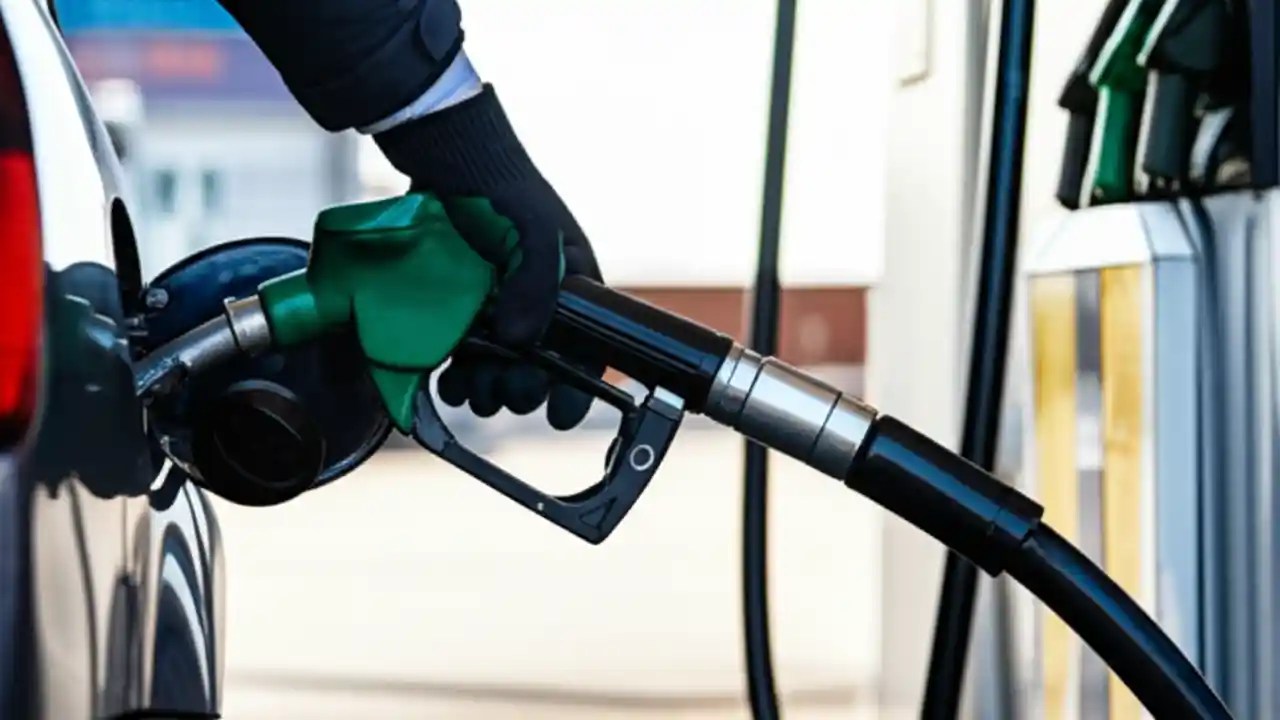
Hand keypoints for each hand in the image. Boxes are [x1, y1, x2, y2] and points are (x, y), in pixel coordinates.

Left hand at [374, 84, 601, 429]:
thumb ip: (535, 287)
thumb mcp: (535, 234)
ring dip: (487, 390)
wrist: (447, 158)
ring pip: (498, 368)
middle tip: (504, 395)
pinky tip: (449, 383)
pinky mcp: (457, 309)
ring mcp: (495, 309)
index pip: (587, 351)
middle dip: (522, 389)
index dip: (576, 388)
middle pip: (538, 368)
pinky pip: (461, 357)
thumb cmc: (505, 191)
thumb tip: (516, 344)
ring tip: (474, 393)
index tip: (558, 416)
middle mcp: (536, 305)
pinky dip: (456, 376)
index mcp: (572, 291)